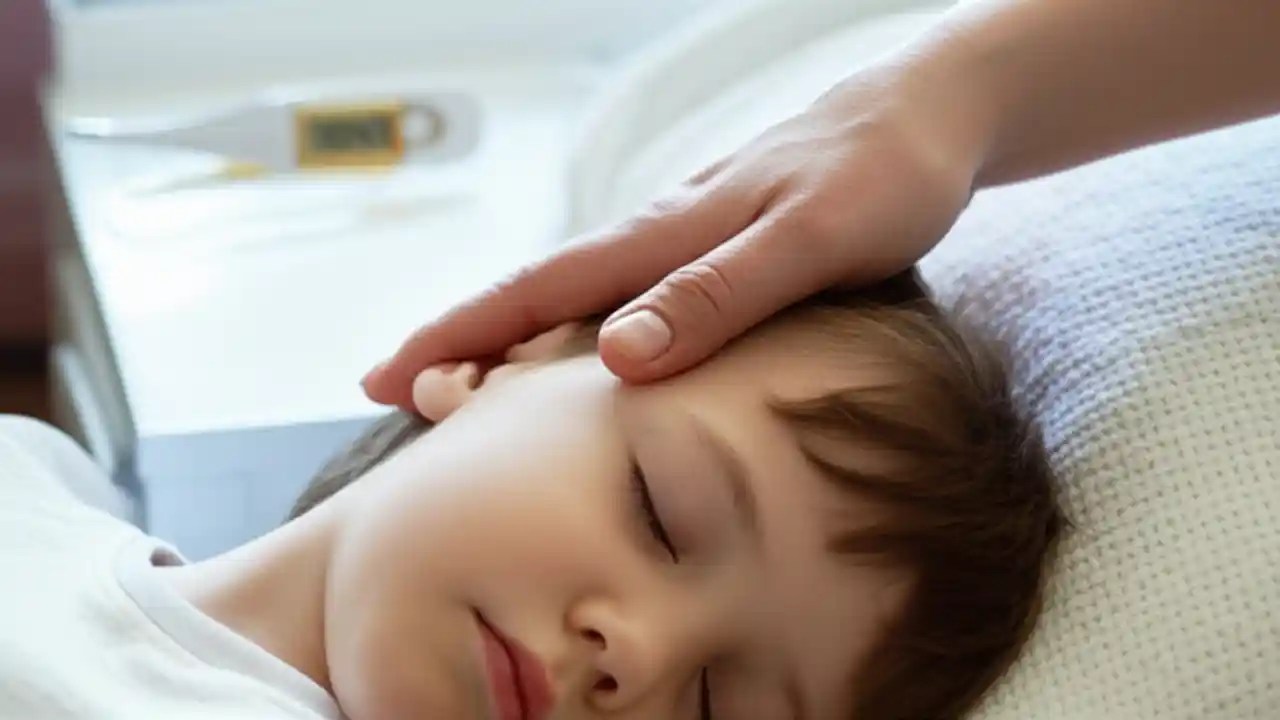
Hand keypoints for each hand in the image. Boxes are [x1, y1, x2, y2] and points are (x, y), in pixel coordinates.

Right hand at [362, 62, 984, 409]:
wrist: (930, 113)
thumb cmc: (880, 175)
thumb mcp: (808, 243)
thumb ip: (719, 296)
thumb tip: (617, 358)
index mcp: (665, 236)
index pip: (536, 292)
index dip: (459, 338)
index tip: (388, 379)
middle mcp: (660, 234)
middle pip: (537, 294)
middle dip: (462, 343)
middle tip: (399, 396)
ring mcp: (684, 235)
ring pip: (577, 294)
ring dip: (514, 339)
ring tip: (468, 387)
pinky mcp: (713, 241)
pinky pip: (624, 291)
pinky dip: (579, 326)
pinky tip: (582, 350)